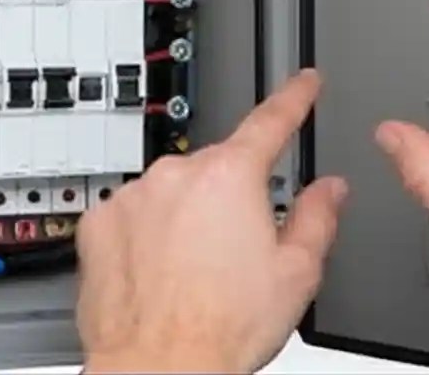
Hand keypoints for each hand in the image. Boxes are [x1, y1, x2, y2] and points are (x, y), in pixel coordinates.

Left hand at [77, 70, 346, 373]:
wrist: (159, 368)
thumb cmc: (223, 328)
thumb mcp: (298, 273)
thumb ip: (319, 218)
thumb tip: (330, 190)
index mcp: (232, 177)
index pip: (272, 120)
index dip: (294, 97)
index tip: (303, 82)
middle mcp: (178, 175)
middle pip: (217, 169)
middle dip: (232, 198)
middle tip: (240, 251)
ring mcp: (133, 197)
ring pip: (172, 192)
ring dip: (186, 217)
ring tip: (195, 274)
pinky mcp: (98, 224)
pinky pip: (131, 215)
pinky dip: (146, 235)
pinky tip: (159, 273)